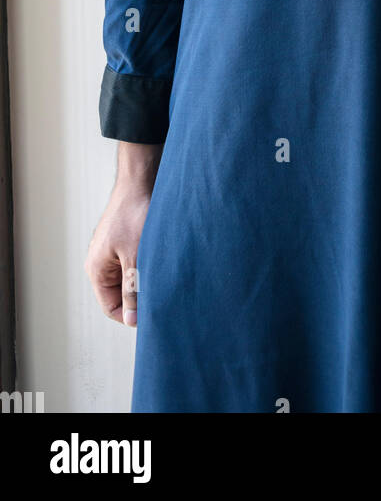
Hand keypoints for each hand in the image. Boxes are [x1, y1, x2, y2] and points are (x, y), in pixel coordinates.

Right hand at [84, 183, 151, 326]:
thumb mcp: (135, 256)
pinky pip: (135, 263)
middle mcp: (101, 263)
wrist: (141, 179)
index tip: (155, 314)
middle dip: (140, 297)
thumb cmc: (135, 215)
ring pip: (130, 278)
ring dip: (146, 280)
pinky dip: (148, 265)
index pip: (111, 308)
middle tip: (164, 297)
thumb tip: (132, 321)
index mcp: (96, 270)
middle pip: (120, 295)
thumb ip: (132, 289)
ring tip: (165, 277)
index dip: (132, 316)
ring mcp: (112, 251)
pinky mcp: (125, 241)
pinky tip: (163, 262)